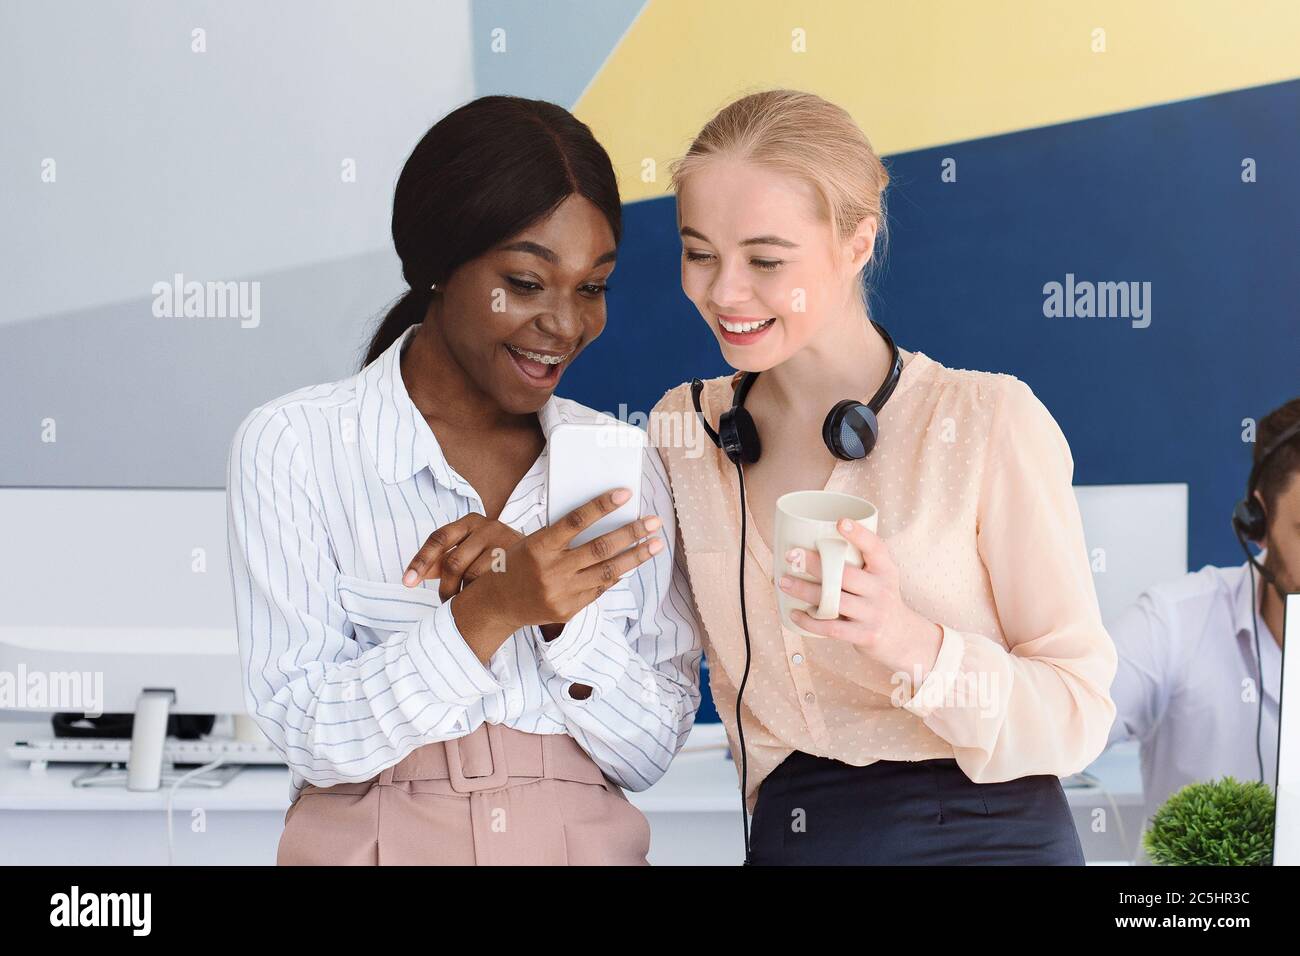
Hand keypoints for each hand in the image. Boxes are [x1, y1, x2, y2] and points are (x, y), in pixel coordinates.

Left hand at [403, 513, 524, 601]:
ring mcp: (506, 542)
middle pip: (453, 562)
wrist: (540, 560)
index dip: (420, 561)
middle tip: (445, 601)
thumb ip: (442, 560)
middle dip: (445, 587)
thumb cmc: (496, 558)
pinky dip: (480, 595)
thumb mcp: (468, 552)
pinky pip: (489, 584)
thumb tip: (415, 575)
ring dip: (463, 593)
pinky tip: (483, 599)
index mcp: (471, 521)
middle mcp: (488, 526)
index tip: (408, 582)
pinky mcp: (519, 561)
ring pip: (471, 576)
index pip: (438, 539)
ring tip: (466, 600)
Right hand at [460, 487, 663, 635]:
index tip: (626, 494)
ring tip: (655, 544)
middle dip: (632, 533)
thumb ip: (563, 534)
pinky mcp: (568, 611)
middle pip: (600, 548)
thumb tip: (604, 520)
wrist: (497, 604)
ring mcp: (561, 593)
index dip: (602, 506)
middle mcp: (551, 570)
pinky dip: (616, 575)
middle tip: (654, 522)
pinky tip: (631, 563)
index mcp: (539, 546)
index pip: (575, 521)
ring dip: (636, 556)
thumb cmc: (518, 564)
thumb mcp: (532, 542)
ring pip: (608, 571)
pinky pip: (599, 589)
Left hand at [778, 518, 942, 677]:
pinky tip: (794, 613)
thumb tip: (811, 544)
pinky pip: (832, 627)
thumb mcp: (880, 577)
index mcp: (885, 569)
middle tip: (790, 556)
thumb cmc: (878, 598)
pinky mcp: (865, 635)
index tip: (840, 522)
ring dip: (804, 591)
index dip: (859, 534)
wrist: (902, 637)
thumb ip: (858, 562)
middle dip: (815, 564)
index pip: (875, 548)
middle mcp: (882, 589)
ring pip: (834, 601)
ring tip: (783, 582)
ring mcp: (874, 613)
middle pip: (845, 575)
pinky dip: (810, 621)